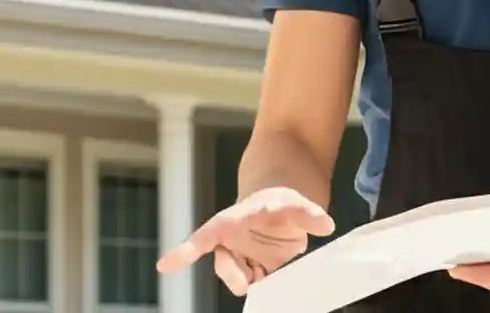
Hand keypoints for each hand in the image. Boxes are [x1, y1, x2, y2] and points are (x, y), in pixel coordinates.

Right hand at [155, 187, 335, 295]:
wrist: (285, 207)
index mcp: (232, 221)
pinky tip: (275, 284)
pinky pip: (258, 283)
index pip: (205, 236)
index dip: (184, 251)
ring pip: (240, 277)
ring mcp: (245, 258)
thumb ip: (308, 213)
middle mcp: (233, 243)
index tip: (164, 265)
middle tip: (246, 285)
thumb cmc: (281, 201)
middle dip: (231, 276)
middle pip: (224, 264)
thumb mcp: (295, 202)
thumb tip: (326, 224)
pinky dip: (265, 288)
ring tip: (266, 279)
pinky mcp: (260, 270)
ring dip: (250, 282)